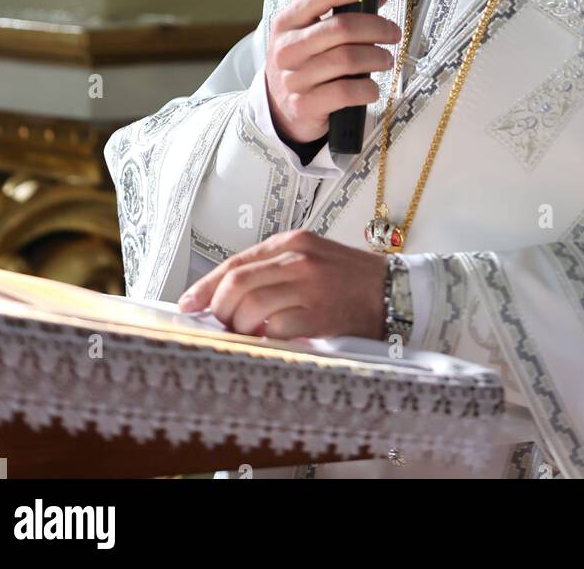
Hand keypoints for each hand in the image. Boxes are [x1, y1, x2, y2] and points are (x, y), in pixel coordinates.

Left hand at [178, 231, 388, 339]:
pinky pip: (275, 329)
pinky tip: (267, 342)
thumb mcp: (311, 257)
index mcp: (291, 243)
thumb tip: (231, 294)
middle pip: (237, 284)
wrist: (394, 291)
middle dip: (218, 310)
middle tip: (218, 326)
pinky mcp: (318, 314)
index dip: (206, 286)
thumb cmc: (350, 278)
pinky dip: (263, 339)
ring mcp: (308, 286)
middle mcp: (297, 260)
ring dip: (239, 328)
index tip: (189, 304)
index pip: (235, 263)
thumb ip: (275, 269)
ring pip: (251, 308)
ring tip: (245, 336)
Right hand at [264, 0, 401, 144]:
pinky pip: (346, 92)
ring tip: (386, 59)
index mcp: (287, 21)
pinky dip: (368, 88)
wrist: (281, 110)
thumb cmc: (306, 62)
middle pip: (342, 27)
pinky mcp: (304, 105)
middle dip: (377, 27)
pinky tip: (372, 88)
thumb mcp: (317, 31)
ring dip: (377, 57)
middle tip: (393, 33)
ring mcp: (294, 78)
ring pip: (348, 59)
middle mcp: (287, 47)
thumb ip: (352, 5)